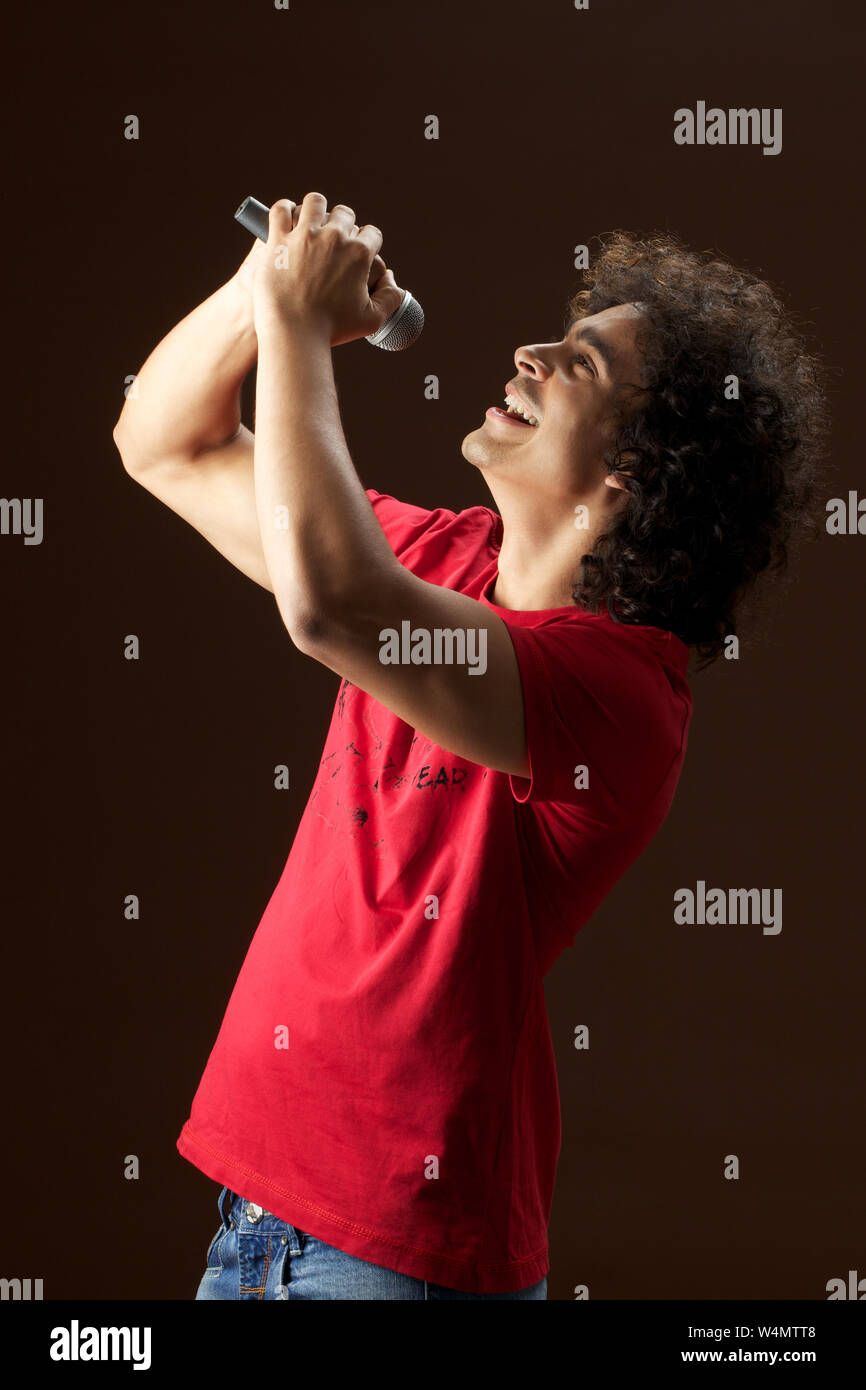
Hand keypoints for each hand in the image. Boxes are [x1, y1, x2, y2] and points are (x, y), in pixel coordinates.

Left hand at [250, 192, 402, 345]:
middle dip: (343, 224)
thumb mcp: (371, 320)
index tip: (358, 249)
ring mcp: (304, 235)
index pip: (371, 233)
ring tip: (311, 221)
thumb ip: (390, 298)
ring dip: (316, 209)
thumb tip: (391, 278)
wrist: (295, 334)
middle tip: (334, 238)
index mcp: (359, 254)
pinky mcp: (278, 239)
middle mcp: (334, 238)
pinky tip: (287, 216)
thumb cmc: (332, 329)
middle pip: (344, 214)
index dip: (367, 241)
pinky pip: (280, 209)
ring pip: (315, 203)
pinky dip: (284, 209)